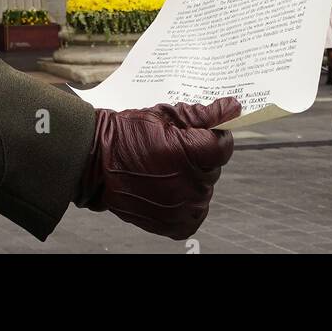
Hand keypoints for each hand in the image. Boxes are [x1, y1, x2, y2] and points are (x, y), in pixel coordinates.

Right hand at [73, 97, 240, 239]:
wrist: (97, 162)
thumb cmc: (128, 133)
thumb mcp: (165, 115)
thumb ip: (203, 114)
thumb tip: (234, 106)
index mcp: (189, 152)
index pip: (224, 146)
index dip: (214, 136)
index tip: (202, 134)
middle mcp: (189, 184)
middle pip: (215, 168)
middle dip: (202, 157)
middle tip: (176, 148)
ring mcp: (182, 207)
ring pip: (205, 190)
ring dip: (194, 179)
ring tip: (168, 168)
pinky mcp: (174, 224)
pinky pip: (195, 214)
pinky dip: (187, 202)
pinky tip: (171, 188)